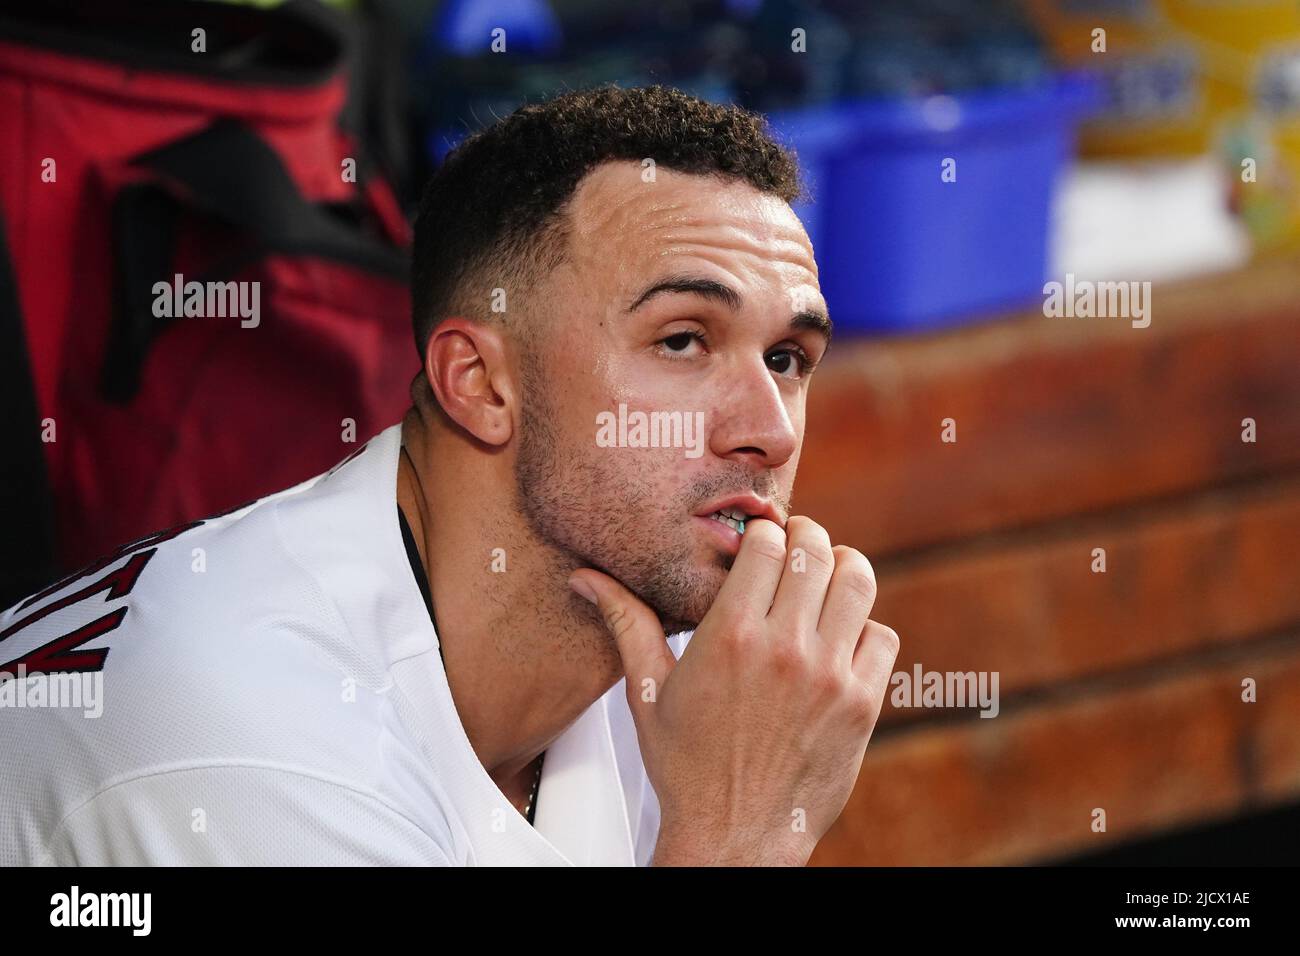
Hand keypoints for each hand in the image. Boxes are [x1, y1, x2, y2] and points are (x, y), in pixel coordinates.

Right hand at [568, 515, 898, 865]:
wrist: (734, 837)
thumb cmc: (686, 766)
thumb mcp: (648, 690)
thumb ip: (626, 622)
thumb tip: (586, 577)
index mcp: (730, 635)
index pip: (769, 542)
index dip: (766, 532)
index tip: (761, 541)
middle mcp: (784, 648)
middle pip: (817, 550)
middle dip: (806, 539)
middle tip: (795, 550)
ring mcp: (829, 675)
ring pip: (859, 581)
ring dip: (842, 570)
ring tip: (824, 580)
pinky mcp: (862, 704)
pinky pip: (881, 636)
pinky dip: (865, 628)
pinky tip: (840, 638)